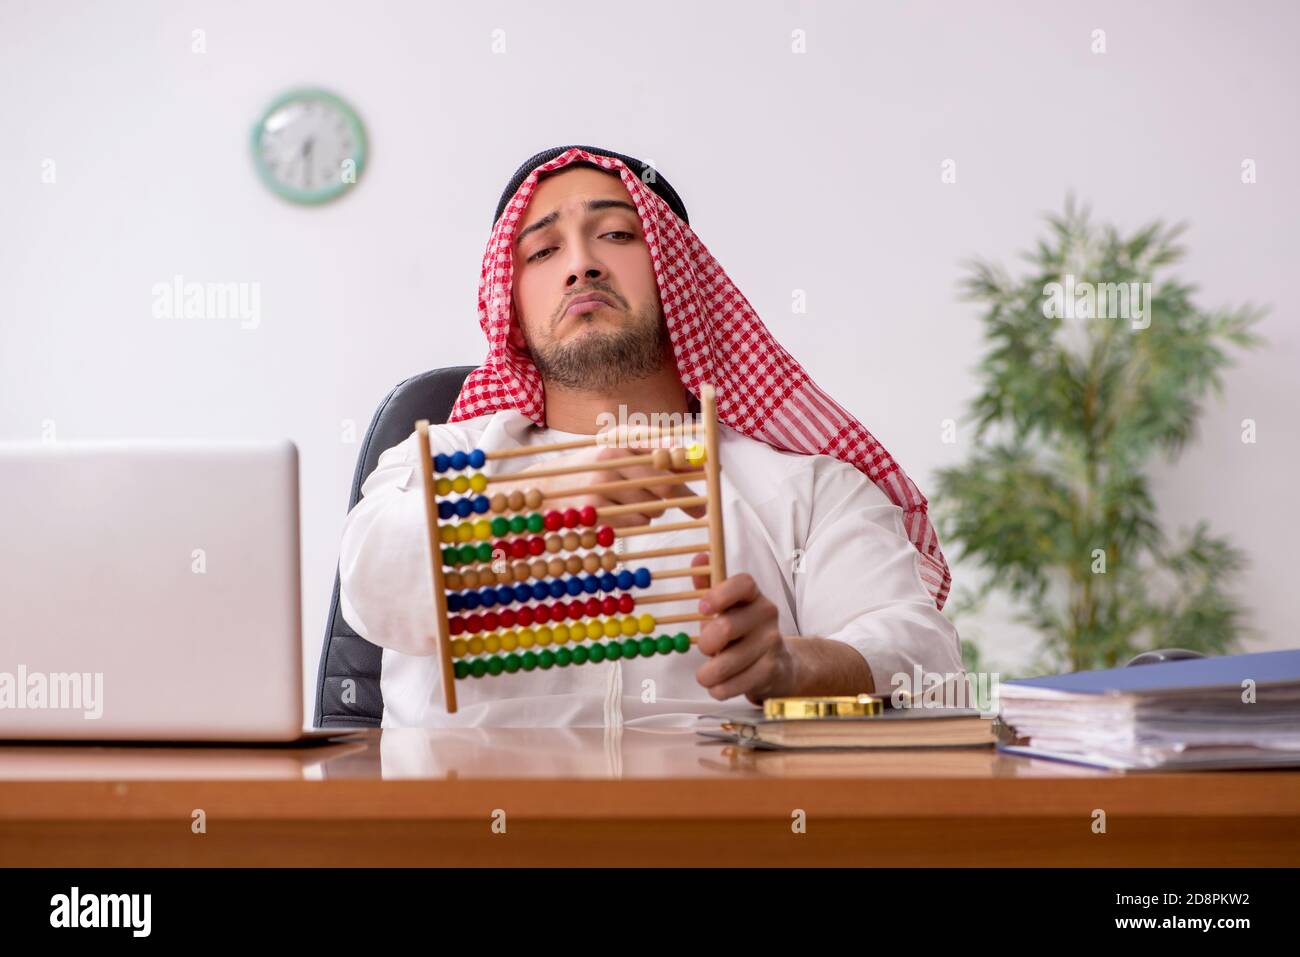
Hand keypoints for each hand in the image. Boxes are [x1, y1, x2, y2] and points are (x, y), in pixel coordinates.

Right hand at [493, 441, 705, 528]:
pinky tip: (620, 515)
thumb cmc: (586, 468)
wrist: (539, 489)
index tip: (712, 469)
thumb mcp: (613, 448)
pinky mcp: (595, 512)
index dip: (690, 461)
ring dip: (654, 512)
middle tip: (700, 510)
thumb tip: (694, 460)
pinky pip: (635, 524)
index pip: (664, 447)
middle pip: (666, 485)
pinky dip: (636, 524)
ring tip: (634, 504)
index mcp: (618, 438)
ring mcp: (602, 486)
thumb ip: (651, 449)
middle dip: (686, 499)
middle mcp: (611, 458)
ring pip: (653, 508)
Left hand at [690, 554, 798, 703]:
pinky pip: (733, 684)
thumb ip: (710, 585)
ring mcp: (771, 643)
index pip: (743, 584)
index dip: (720, 593)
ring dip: (708, 673)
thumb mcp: (728, 609)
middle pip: (726, 627)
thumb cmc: (745, 633)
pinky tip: (720, 685)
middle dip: (706, 643)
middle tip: (705, 649)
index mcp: (753, 596)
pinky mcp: (771, 670)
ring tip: (707, 674)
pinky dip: (719, 688)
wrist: (782, 664)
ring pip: (726, 662)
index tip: (702, 607)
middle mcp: (767, 615)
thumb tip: (698, 558)